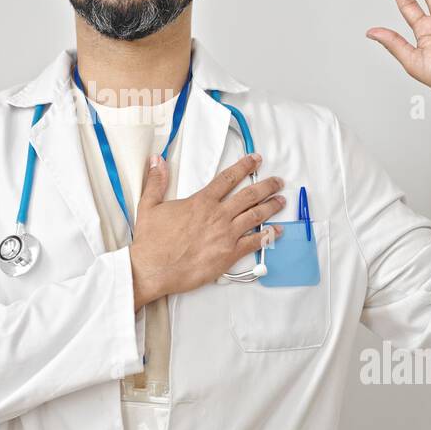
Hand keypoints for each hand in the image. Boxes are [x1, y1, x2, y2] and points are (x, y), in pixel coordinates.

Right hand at [128, 153, 284, 309]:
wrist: (153, 269)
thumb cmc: (151, 241)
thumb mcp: (149, 205)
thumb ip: (156, 181)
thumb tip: (157, 160)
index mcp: (201, 201)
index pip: (228, 178)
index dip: (244, 166)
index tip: (255, 160)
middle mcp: (217, 215)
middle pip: (249, 195)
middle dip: (266, 185)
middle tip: (277, 181)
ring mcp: (226, 235)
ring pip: (256, 216)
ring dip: (271, 206)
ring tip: (281, 200)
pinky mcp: (229, 254)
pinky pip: (254, 242)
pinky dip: (268, 235)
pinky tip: (277, 231)